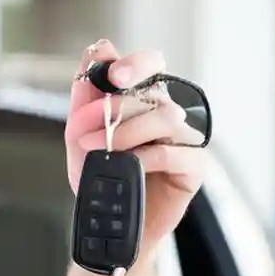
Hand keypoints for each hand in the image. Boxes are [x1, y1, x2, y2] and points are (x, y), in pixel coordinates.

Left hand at [64, 40, 207, 255]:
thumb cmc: (101, 177)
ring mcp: (183, 138)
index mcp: (141, 100)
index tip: (111, 74)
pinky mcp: (194, 166)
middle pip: (155, 89)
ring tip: (99, 149)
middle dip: (117, 104)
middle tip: (91, 123)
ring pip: (165, 116)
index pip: (149, 64)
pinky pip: (175, 152)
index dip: (133, 63)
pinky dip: (146, 155)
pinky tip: (128, 165)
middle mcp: (166, 113)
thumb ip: (84, 97)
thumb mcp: (79, 136)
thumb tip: (96, 52)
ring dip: (126, 131)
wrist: (110, 223)